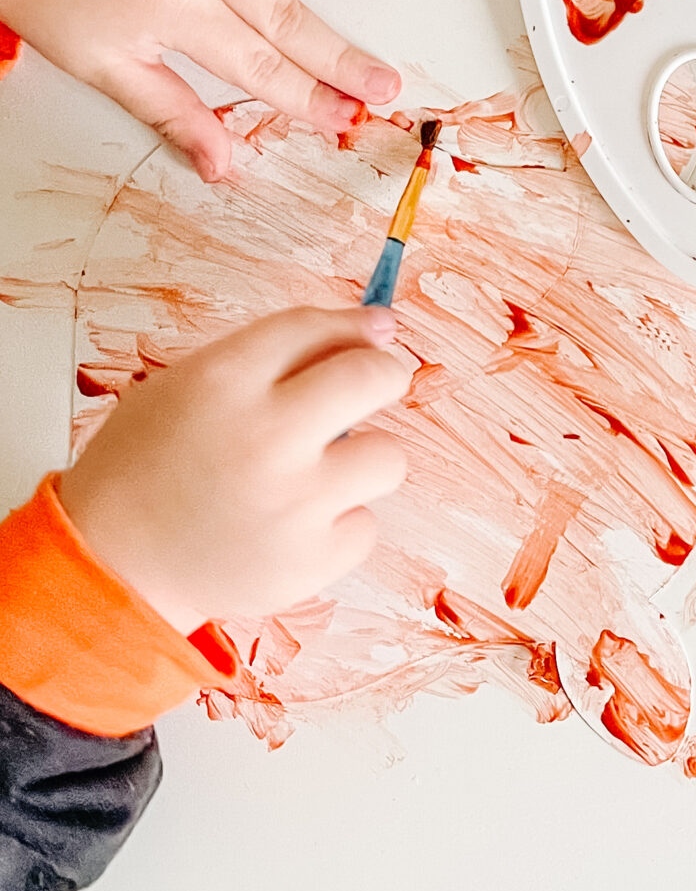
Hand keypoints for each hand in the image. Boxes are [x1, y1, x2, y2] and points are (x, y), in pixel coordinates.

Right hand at [59, 307, 410, 634]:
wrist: (113, 563)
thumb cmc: (151, 467)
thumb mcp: (186, 387)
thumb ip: (274, 355)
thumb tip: (379, 329)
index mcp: (222, 382)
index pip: (313, 328)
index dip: (356, 327)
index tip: (376, 332)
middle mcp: (264, 437)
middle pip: (373, 379)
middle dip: (385, 376)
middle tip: (371, 388)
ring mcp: (293, 504)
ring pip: (388, 458)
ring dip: (362, 461)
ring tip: (312, 477)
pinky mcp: (312, 560)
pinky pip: (364, 524)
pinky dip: (338, 525)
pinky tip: (291, 529)